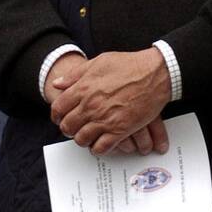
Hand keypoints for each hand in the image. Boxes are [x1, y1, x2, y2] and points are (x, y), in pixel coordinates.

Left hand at [50, 48, 171, 153]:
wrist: (155, 73)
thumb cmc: (129, 65)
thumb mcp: (98, 62)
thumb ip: (75, 74)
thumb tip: (58, 83)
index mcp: (83, 89)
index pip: (58, 108)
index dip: (57, 115)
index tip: (60, 117)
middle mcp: (91, 106)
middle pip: (68, 126)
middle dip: (68, 129)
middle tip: (73, 128)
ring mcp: (105, 119)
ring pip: (82, 139)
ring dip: (82, 139)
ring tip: (86, 136)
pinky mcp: (120, 130)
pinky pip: (101, 147)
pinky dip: (98, 148)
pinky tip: (100, 143)